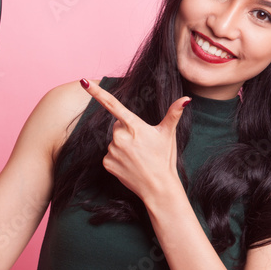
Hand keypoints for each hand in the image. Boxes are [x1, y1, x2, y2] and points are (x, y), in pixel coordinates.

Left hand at [81, 78, 189, 201]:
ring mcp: (112, 151)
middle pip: (117, 126)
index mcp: (134, 126)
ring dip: (122, 146)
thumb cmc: (164, 159)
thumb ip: (174, 113)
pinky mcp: (107, 163)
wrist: (158, 188)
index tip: (84, 81)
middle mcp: (120, 137)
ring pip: (113, 141)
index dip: (97, 92)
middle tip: (141, 144)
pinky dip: (117, 159)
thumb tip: (186, 99)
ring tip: (137, 157)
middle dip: (127, 131)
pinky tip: (130, 165)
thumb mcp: (168, 134)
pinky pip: (109, 155)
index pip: (112, 104)